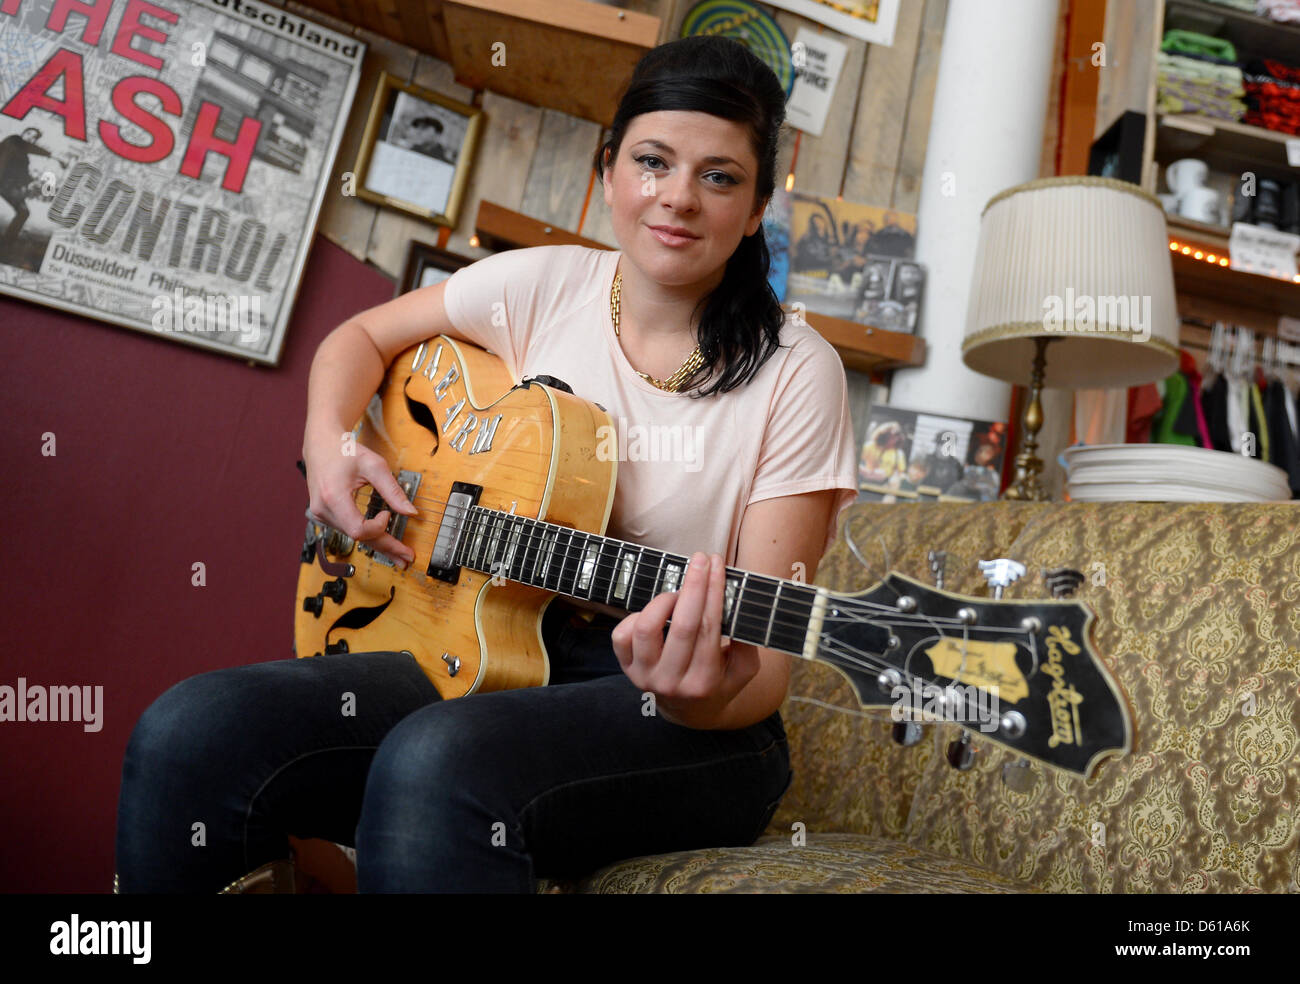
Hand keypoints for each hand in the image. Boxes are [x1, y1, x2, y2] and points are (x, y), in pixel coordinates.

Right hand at [301, 426, 416, 567]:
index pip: (358, 530)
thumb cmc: (345, 451)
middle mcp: (323, 510)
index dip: (378, 527)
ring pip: (354, 537)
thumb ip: (392, 490)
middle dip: (386, 548)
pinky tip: (382, 541)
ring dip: (378, 544)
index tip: (388, 514)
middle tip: (407, 557)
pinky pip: (348, 530)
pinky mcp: (324, 515)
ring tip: (399, 553)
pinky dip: (366, 536)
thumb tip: (411, 512)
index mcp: (333, 497)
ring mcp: (321, 515)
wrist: (321, 445)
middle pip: (358, 538)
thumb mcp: (373, 466)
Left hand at [610, 552, 761, 726]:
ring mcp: (644, 677)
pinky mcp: (625, 668)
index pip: (709, 629)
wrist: (689, 711)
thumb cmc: (719, 681)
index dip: (713, 592)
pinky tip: (657, 611)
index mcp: (704, 682)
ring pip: (646, 628)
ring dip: (664, 600)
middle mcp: (671, 682)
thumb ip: (748, 644)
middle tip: (701, 559)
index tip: (718, 565)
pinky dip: (637, 615)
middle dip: (693, 586)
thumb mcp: (743, 670)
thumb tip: (740, 606)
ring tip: (678, 592)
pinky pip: (622, 635)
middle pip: (682, 626)